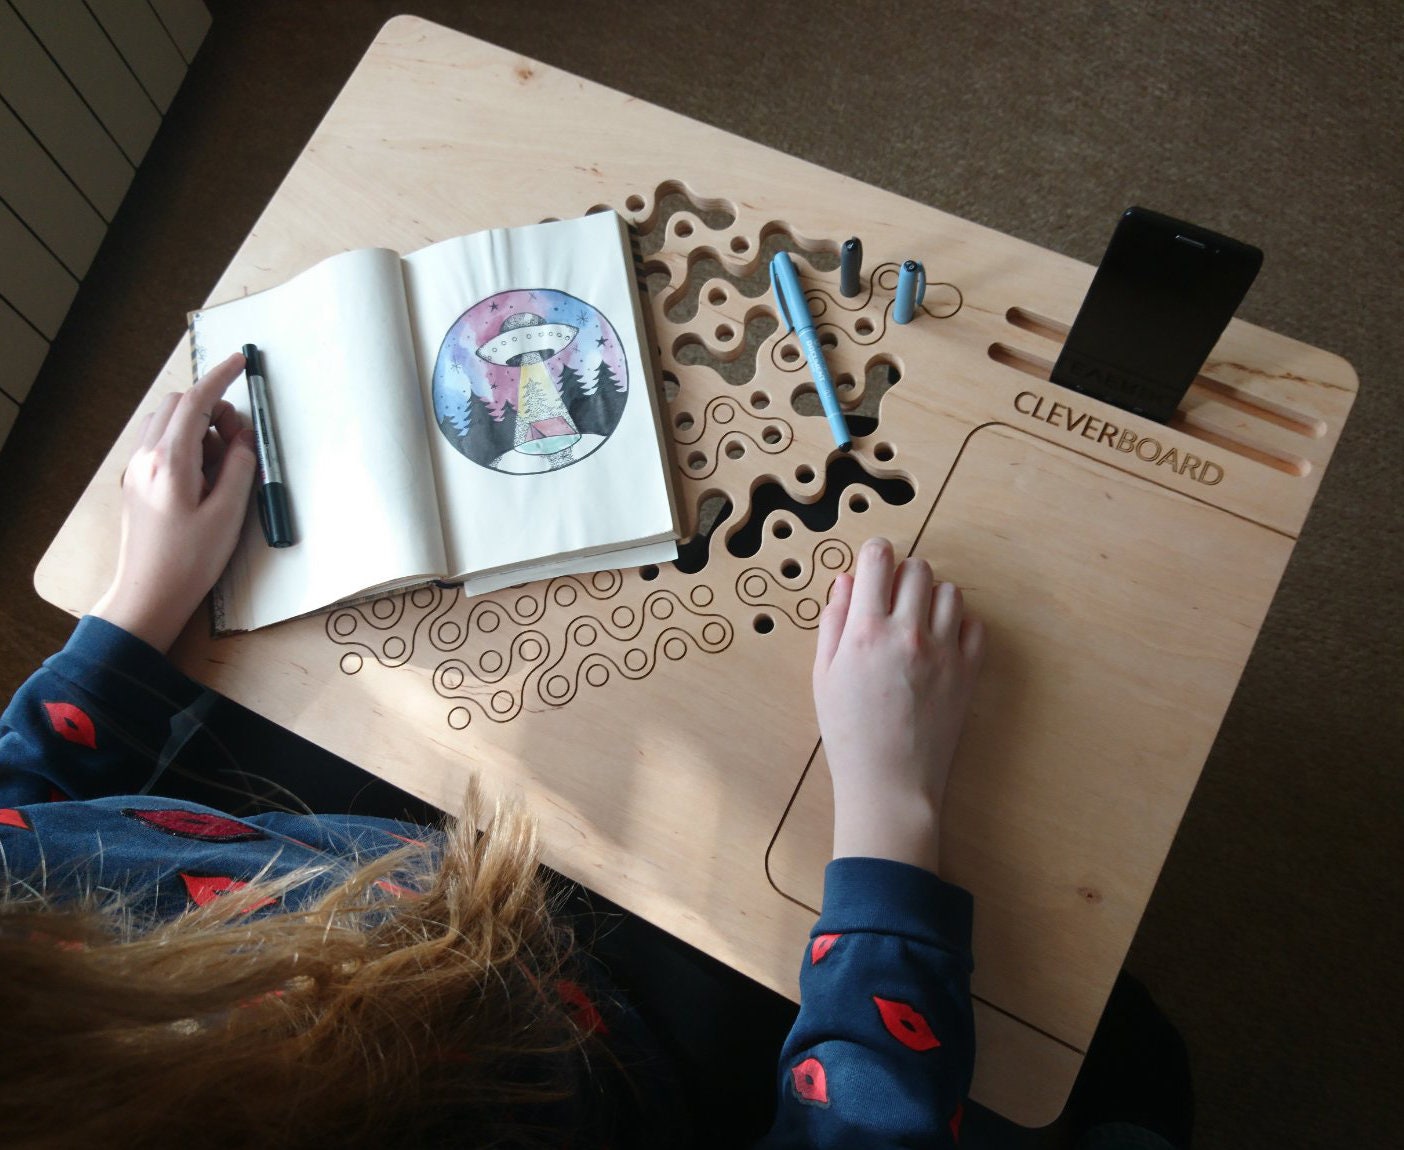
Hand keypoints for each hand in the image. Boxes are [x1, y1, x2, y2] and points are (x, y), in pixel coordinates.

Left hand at [92, 353, 256, 652]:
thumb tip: (242, 438)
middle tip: (239, 438)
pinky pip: (162, 444)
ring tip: (224, 464)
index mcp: (170, 462)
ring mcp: (138, 470)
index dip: (220, 378)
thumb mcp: (227, 515)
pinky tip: (205, 476)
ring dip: (198, 427)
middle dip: (211, 407)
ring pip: (167, 423)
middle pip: (177, 406)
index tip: (240, 361)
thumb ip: (238, 468)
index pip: (195, 403)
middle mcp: (147, 458)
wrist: (148, 594)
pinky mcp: (138, 483)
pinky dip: (186, 444)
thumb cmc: (189, 560)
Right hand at [813, 537, 985, 874]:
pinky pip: (975, 625)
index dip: (874, 553)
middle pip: (918, 568)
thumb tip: (846, 580)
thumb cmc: (849, 734)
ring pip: (950, 592)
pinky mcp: (969, 672)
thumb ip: (834, 622)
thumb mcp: (824, 675)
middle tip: (892, 599)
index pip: (878, 559)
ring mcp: (944, 652)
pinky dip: (960, 625)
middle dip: (903, 575)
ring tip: (918, 622)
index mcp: (865, 631)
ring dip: (932, 597)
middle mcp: (908, 634)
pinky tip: (942, 642)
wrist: (890, 783)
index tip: (874, 560)